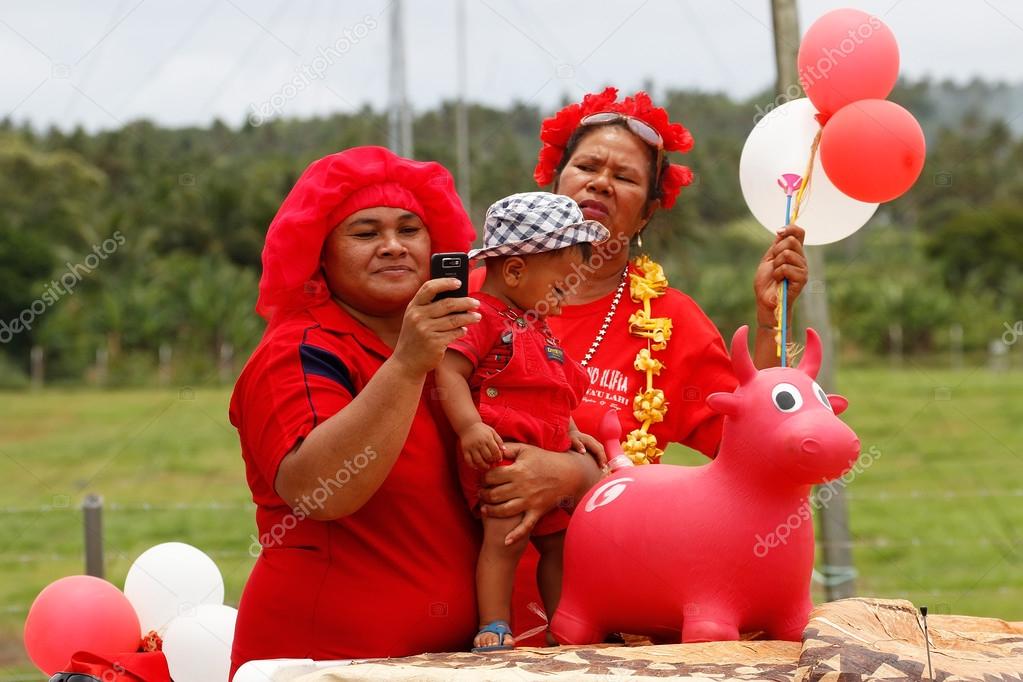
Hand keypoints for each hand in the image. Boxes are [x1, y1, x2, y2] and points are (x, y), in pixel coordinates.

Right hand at [391, 279, 479, 375]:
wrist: (406, 362)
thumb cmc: (415, 337)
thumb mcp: (415, 318)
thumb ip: (429, 307)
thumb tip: (457, 297)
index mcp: (413, 307)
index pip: (429, 288)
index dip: (445, 282)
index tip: (459, 282)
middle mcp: (418, 316)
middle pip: (448, 304)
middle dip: (465, 302)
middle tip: (476, 303)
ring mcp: (426, 330)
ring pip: (454, 319)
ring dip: (469, 317)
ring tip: (477, 317)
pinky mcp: (434, 343)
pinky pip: (454, 333)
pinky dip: (461, 331)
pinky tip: (464, 330)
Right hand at [460, 422, 504, 469]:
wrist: (468, 425)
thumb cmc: (482, 429)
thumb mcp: (492, 432)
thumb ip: (499, 440)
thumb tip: (504, 450)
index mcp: (488, 438)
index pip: (495, 451)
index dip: (498, 457)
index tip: (499, 459)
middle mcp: (480, 443)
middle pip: (488, 457)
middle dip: (492, 462)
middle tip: (493, 463)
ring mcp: (472, 447)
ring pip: (478, 461)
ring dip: (484, 466)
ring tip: (486, 467)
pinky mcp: (465, 450)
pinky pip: (468, 461)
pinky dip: (473, 466)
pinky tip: (477, 467)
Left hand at [480, 443, 597, 545]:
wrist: (569, 474)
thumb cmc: (546, 460)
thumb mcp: (528, 449)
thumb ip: (510, 448)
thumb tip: (495, 450)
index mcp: (518, 471)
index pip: (492, 476)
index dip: (483, 478)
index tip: (481, 479)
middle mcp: (521, 487)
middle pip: (494, 494)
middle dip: (483, 495)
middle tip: (479, 494)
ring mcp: (529, 501)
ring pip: (503, 511)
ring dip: (490, 511)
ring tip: (484, 509)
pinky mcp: (537, 511)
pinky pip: (525, 526)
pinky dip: (515, 536)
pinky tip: (505, 541)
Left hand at [570, 431, 606, 467]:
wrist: (570, 431)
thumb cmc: (570, 437)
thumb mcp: (572, 440)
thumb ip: (578, 445)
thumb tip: (583, 452)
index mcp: (589, 440)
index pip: (598, 450)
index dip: (601, 458)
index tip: (602, 466)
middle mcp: (593, 440)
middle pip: (601, 450)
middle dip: (603, 459)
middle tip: (604, 469)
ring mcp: (593, 441)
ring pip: (601, 450)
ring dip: (603, 457)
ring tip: (603, 467)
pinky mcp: (592, 443)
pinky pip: (598, 450)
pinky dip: (600, 455)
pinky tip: (599, 462)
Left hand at [754, 225, 806, 322]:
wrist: (765, 299)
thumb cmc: (766, 281)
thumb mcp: (769, 259)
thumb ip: (777, 245)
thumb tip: (781, 229)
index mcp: (794, 252)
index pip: (799, 233)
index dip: (790, 228)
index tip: (778, 231)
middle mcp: (801, 259)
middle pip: (792, 241)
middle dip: (777, 250)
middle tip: (774, 263)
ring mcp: (803, 269)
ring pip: (788, 254)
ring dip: (776, 264)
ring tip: (776, 274)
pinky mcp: (802, 279)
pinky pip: (786, 267)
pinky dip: (777, 273)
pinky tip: (779, 280)